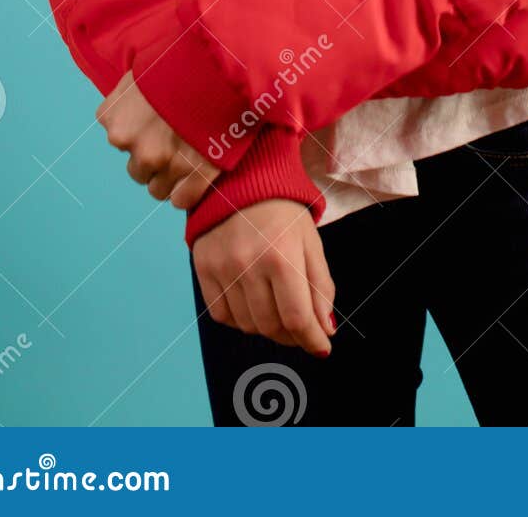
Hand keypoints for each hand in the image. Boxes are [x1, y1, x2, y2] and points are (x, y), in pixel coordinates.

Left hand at [96, 70, 220, 210]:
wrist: (221, 63)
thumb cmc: (181, 59)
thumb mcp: (140, 70)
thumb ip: (125, 98)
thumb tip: (127, 110)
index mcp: (116, 122)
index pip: (119, 140)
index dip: (140, 132)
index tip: (157, 121)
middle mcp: (135, 146)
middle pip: (137, 169)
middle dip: (154, 158)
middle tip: (177, 138)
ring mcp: (164, 164)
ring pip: (158, 189)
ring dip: (171, 177)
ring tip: (190, 154)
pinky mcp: (194, 176)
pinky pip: (181, 200)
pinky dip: (189, 191)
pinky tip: (200, 171)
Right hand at [193, 199, 336, 356]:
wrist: (241, 181)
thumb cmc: (282, 211)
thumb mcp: (311, 242)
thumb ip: (321, 287)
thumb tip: (325, 330)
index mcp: (281, 256)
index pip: (297, 318)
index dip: (311, 340)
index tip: (321, 348)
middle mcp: (248, 264)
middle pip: (271, 326)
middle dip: (292, 335)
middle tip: (301, 328)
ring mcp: (222, 268)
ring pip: (247, 325)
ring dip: (267, 327)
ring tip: (277, 309)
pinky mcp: (203, 268)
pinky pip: (222, 314)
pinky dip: (240, 319)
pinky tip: (252, 303)